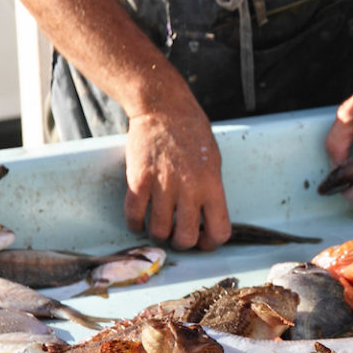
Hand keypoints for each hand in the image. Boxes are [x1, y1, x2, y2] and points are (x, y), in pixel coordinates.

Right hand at [123, 105, 231, 250]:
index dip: (211, 243)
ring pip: (159, 231)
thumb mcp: (213, 162)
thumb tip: (206, 219)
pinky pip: (134, 215)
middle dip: (182, 243)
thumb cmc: (192, 134)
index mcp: (212, 185)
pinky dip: (135, 224)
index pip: (219, 230)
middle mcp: (189, 188)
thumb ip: (210, 191)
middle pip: (186, 237)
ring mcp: (162, 185)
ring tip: (159, 226)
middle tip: (177, 235)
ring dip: (159, 235)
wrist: (164, 108)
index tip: (204, 241)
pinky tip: (139, 220)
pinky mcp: (138, 179)